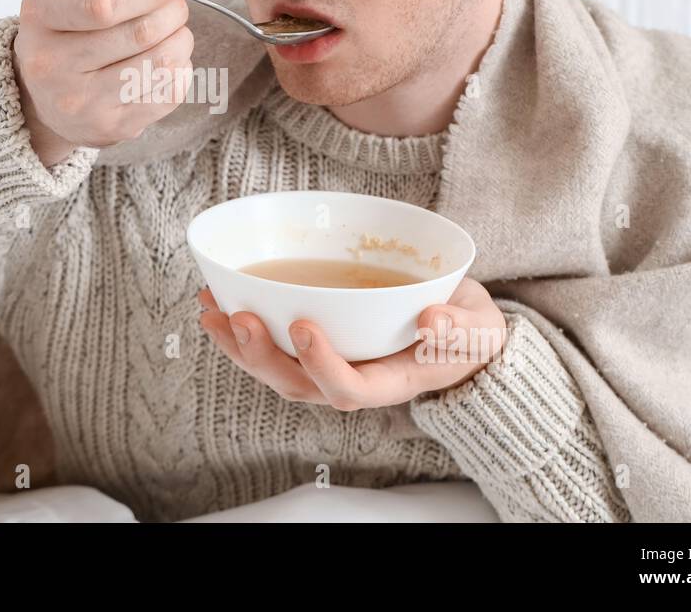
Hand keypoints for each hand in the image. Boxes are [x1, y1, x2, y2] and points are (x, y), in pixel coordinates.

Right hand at [12, 0, 192, 165]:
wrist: (46, 92)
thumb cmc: (72, 23)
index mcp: (41, 14)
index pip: (104, 5)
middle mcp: (50, 64)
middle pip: (140, 33)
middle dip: (173, 11)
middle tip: (174, 6)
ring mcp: (79, 103)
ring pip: (161, 64)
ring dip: (182, 39)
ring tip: (174, 30)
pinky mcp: (109, 128)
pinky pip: (168, 94)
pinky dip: (180, 69)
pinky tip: (166, 60)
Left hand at [197, 277, 507, 409]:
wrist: (462, 333)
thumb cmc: (469, 331)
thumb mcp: (480, 328)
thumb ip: (463, 328)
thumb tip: (432, 320)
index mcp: (392, 382)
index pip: (349, 388)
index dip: (322, 364)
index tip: (303, 326)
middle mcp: (353, 380)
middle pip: (298, 384)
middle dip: (261, 356)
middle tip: (236, 316)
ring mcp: (331, 367)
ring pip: (276, 370)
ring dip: (238, 344)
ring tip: (210, 311)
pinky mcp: (316, 348)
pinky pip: (273, 348)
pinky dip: (242, 328)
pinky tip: (218, 301)